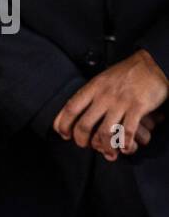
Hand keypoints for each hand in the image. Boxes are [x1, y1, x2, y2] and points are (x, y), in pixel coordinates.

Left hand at [53, 50, 168, 158]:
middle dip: (81, 139)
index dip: (63, 124)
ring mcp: (121, 102)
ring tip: (107, 152)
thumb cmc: (127, 73)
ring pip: (105, 132)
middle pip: (84, 124)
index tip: (63, 133)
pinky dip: (125, 143)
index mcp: (93, 87)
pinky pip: (127, 131)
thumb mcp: (102, 78)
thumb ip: (90, 93)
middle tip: (83, 145)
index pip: (70, 108)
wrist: (153, 63)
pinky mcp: (138, 107)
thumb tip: (76, 110)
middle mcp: (104, 96)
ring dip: (104, 147)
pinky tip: (125, 147)